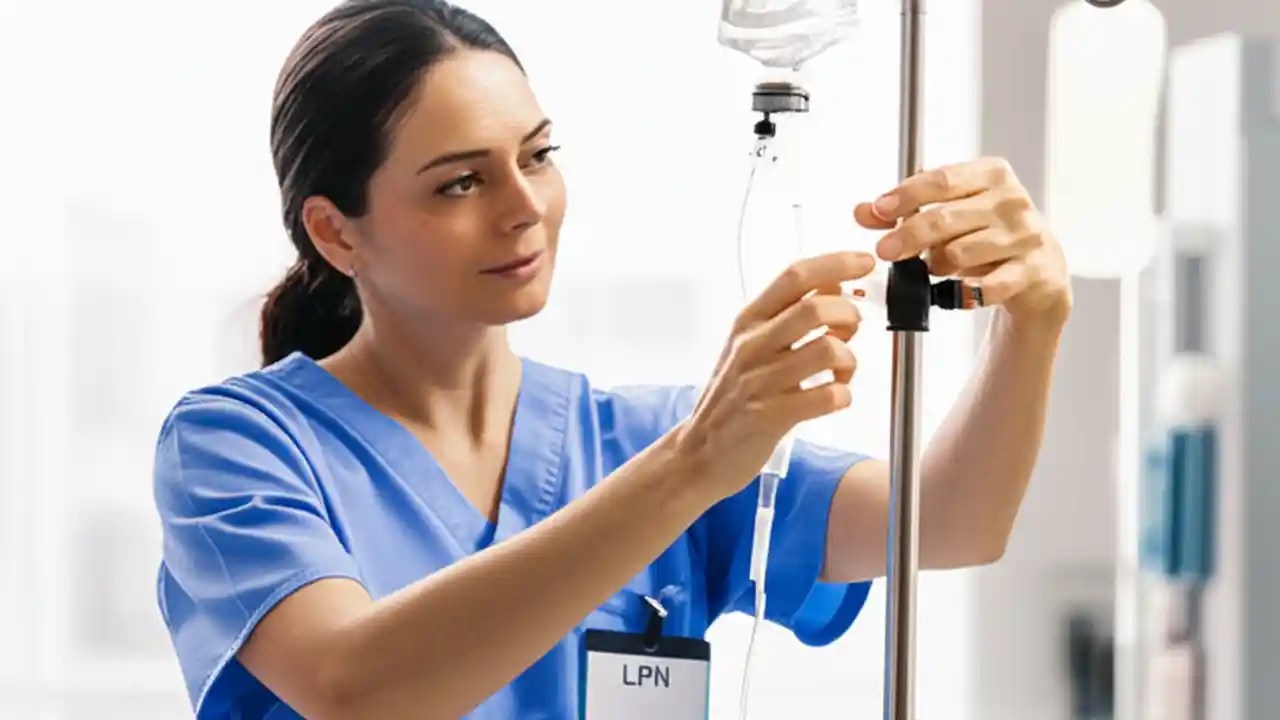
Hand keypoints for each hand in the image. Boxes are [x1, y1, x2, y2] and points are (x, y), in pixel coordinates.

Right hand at [675, 251, 874, 501]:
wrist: (698, 453)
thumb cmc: (731, 399)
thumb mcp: (750, 347)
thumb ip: (788, 317)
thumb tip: (835, 287)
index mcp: (748, 322)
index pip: (795, 276)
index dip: (837, 263)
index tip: (865, 262)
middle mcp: (751, 346)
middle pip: (816, 307)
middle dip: (849, 314)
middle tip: (850, 331)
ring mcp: (759, 381)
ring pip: (828, 350)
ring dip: (849, 360)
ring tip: (840, 373)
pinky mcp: (769, 417)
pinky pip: (827, 396)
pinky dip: (843, 395)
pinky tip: (833, 399)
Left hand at [854, 157, 1071, 327]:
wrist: (1039, 272)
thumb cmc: (988, 235)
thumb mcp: (949, 215)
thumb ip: (905, 212)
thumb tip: (863, 211)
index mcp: (991, 176)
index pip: (941, 180)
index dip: (905, 195)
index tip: (879, 210)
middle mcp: (1011, 202)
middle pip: (945, 218)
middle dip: (908, 236)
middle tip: (885, 250)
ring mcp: (1025, 236)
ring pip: (960, 253)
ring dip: (936, 265)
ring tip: (932, 269)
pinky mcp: (1031, 272)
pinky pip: (985, 286)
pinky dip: (962, 293)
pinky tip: (953, 292)